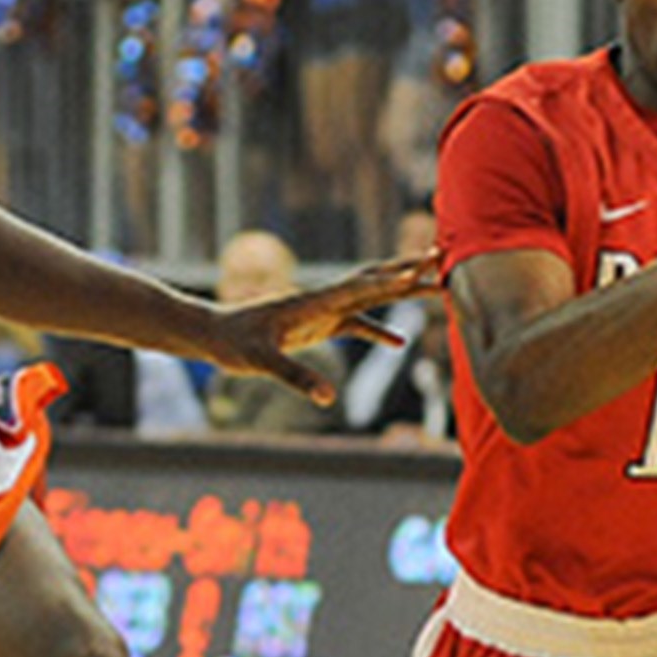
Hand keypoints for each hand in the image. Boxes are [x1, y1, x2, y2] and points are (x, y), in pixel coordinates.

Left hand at [200, 252, 441, 404]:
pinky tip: (400, 343)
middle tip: (444, 259)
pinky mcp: (319, 325)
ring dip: (402, 291)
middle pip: (376, 282)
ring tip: (437, 286)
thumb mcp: (262, 362)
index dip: (392, 279)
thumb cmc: (233, 343)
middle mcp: (325, 299)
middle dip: (409, 271)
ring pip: (372, 297)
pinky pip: (357, 324)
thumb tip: (327, 397)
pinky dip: (380, 331)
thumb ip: (295, 377)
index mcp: (315, 301)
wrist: (212, 334)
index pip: (361, 286)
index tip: (421, 268)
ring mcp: (324, 310)